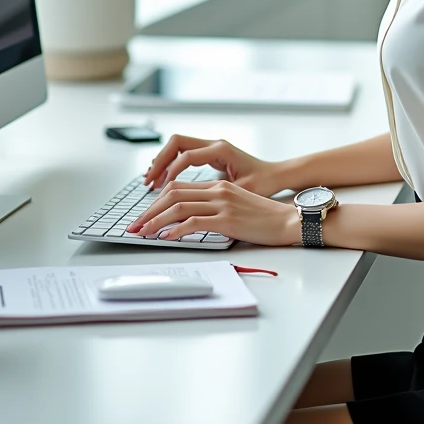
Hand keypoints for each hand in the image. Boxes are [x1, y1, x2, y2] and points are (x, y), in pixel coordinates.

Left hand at [126, 178, 299, 245]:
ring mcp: (222, 204)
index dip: (156, 201)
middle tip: (134, 226)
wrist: (289, 221)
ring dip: (155, 221)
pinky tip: (165, 238)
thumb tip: (187, 221)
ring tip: (142, 233)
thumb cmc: (265, 218)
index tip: (144, 216)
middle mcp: (218, 190)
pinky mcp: (228, 219)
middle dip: (148, 211)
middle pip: (172, 194)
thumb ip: (214, 208)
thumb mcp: (237, 206)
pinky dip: (174, 230)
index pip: (178, 187)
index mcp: (219, 185)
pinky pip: (193, 222)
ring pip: (178, 207)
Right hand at [142, 134, 277, 194]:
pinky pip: (183, 153)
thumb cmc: (264, 182)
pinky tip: (164, 180)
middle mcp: (214, 144)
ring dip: (162, 162)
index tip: (161, 189)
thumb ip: (220, 193)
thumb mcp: (243, 189)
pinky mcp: (210, 153)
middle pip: (176, 143)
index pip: (186, 155)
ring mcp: (211, 147)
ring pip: (177, 146)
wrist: (276, 174)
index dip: (171, 171)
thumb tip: (197, 204)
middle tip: (148, 182)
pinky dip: (171, 164)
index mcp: (221, 150)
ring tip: (150, 182)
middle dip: (159, 161)